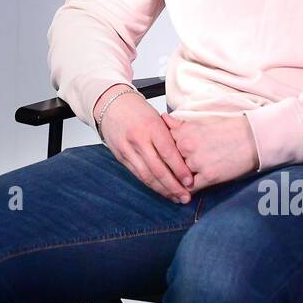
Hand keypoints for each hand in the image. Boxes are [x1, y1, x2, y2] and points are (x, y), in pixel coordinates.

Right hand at [95, 84, 194, 203]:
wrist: (111, 104)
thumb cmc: (137, 110)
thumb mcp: (157, 118)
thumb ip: (170, 137)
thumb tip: (187, 157)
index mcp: (151, 127)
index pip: (168, 153)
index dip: (180, 170)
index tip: (190, 182)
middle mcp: (139, 139)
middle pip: (158, 169)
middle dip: (173, 186)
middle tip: (186, 197)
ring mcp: (127, 149)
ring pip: (147, 176)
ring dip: (162, 190)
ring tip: (175, 197)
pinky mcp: (121, 157)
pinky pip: (137, 175)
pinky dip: (150, 185)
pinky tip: (160, 190)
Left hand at [159, 112, 258, 190]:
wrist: (251, 138)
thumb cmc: (227, 129)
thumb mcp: (199, 123)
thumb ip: (178, 125)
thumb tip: (163, 119)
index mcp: (183, 133)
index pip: (162, 148)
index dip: (160, 156)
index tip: (157, 161)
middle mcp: (187, 147)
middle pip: (167, 164)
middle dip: (165, 171)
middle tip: (161, 178)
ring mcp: (197, 162)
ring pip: (177, 177)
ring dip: (175, 183)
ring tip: (172, 188)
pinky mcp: (209, 176)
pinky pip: (190, 189)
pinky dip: (186, 192)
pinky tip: (184, 195)